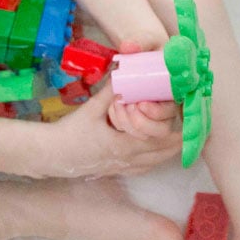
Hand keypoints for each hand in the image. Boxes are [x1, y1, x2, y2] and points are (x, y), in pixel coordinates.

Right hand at [47, 79, 179, 177]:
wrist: (52, 155)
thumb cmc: (71, 132)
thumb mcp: (92, 109)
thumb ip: (112, 91)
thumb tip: (125, 69)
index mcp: (125, 144)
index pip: (160, 136)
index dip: (175, 125)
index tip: (183, 112)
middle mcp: (129, 159)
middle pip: (166, 151)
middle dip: (180, 136)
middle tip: (188, 121)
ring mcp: (125, 167)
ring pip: (159, 161)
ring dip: (171, 147)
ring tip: (179, 131)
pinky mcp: (120, 171)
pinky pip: (147, 167)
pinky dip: (158, 156)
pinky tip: (159, 146)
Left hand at [108, 39, 180, 139]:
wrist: (142, 52)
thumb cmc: (149, 48)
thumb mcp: (147, 41)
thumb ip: (140, 41)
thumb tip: (128, 47)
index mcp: (176, 91)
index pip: (174, 110)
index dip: (158, 113)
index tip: (141, 104)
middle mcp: (169, 108)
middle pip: (162, 130)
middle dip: (142, 123)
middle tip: (128, 106)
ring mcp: (156, 117)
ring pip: (147, 136)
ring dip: (129, 124)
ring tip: (118, 104)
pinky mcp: (143, 120)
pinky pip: (133, 133)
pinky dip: (120, 123)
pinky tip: (114, 108)